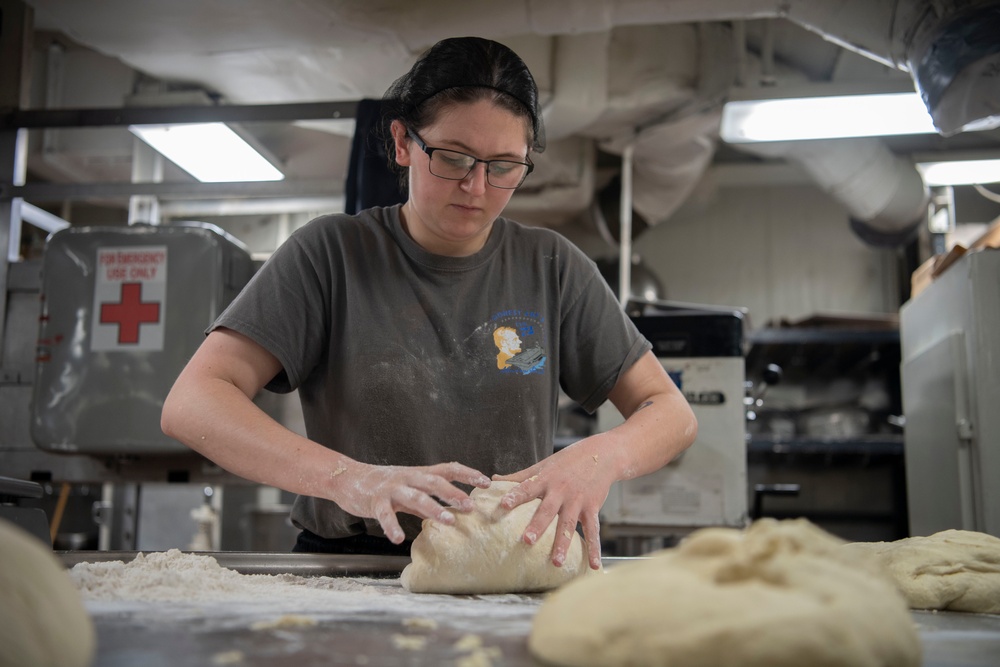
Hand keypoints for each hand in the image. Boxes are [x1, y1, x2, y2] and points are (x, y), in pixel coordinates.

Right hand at [329, 461, 490, 543]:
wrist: (348, 478)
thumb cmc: (383, 484)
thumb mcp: (409, 488)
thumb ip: (427, 498)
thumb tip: (451, 511)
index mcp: (419, 473)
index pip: (448, 468)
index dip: (468, 474)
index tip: (487, 482)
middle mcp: (408, 477)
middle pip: (434, 482)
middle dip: (454, 493)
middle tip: (471, 506)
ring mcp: (391, 488)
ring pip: (415, 496)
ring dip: (433, 508)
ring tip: (448, 522)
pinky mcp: (375, 501)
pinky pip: (385, 514)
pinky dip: (392, 526)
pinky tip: (399, 538)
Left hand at [493, 434, 618, 569]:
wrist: (602, 454)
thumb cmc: (568, 460)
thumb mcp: (544, 464)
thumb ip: (520, 476)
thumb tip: (494, 480)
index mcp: (545, 479)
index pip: (527, 488)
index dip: (515, 496)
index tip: (502, 505)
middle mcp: (561, 491)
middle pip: (547, 510)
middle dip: (537, 525)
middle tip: (527, 541)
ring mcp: (577, 501)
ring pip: (569, 525)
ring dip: (563, 544)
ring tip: (557, 563)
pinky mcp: (592, 508)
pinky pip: (593, 530)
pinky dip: (595, 549)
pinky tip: (594, 565)